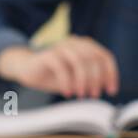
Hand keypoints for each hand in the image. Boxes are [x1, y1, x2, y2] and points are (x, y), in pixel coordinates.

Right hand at [0, 37, 119, 98]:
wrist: (26, 69)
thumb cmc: (53, 74)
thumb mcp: (75, 78)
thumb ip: (90, 79)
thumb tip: (105, 88)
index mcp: (84, 45)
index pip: (104, 56)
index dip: (111, 74)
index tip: (111, 90)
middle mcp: (74, 42)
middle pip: (94, 58)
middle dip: (96, 79)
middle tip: (93, 95)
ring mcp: (60, 47)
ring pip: (79, 61)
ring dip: (83, 80)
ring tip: (81, 95)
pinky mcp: (47, 54)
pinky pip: (61, 67)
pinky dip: (67, 82)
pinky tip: (67, 93)